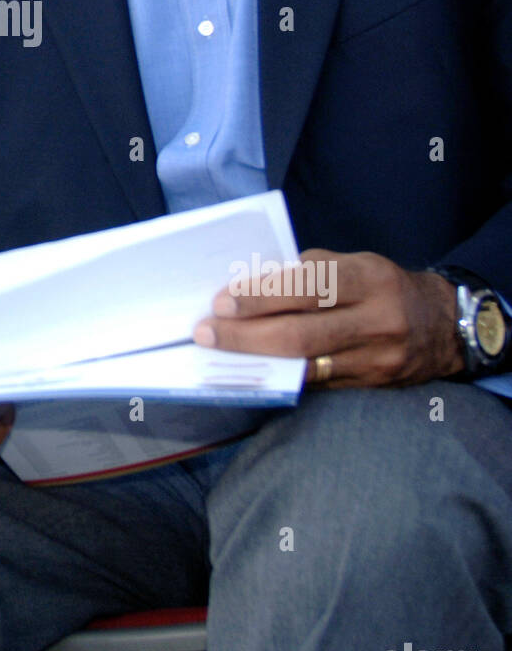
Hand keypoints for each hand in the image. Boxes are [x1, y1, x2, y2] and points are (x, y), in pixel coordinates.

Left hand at [192, 250, 463, 387]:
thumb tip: (251, 286)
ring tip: (218, 353)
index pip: (307, 286)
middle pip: (300, 334)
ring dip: (255, 360)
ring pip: (305, 365)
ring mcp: (375, 359)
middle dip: (245, 334)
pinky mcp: (370, 386)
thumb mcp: (356, 264)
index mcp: (370, 278)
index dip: (261, 296)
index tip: (222, 301)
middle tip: (206, 331)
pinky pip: (317, 383)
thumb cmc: (383, 286)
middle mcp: (376, 321)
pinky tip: (251, 370)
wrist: (444, 326)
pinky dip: (280, 376)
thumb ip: (309, 272)